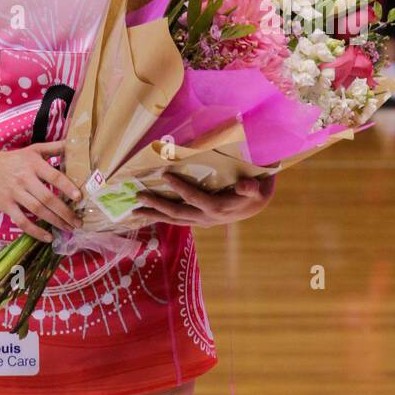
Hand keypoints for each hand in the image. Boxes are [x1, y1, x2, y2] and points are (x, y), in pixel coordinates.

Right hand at [0, 141, 83, 243]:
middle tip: (78, 222)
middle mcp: (24, 178)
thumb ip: (54, 148)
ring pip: (37, 210)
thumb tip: (74, 144)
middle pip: (47, 197)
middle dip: (64, 211)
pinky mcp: (6, 205)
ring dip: (54, 221)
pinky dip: (35, 231)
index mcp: (33, 164)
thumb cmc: (14, 159)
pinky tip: (48, 237)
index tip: (79, 197)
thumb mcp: (33, 150)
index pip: (53, 176)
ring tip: (67, 228)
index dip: (67, 187)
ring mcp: (14, 192)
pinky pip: (22, 221)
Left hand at [136, 172, 275, 228]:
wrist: (256, 204)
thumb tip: (245, 185)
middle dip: (157, 205)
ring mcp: (202, 220)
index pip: (196, 198)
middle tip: (138, 196)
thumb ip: (251, 187)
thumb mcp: (259, 187)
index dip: (181, 188)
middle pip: (179, 213)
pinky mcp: (198, 219)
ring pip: (175, 219)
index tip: (165, 174)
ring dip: (154, 214)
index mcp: (220, 208)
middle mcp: (208, 217)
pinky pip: (177, 219)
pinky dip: (161, 216)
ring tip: (135, 210)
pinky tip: (149, 212)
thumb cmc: (256, 189)